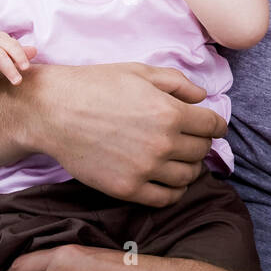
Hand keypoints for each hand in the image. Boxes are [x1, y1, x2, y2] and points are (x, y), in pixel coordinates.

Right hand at [19, 61, 226, 206]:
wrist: (54, 112)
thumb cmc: (96, 86)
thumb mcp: (140, 72)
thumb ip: (177, 83)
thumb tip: (202, 98)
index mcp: (170, 112)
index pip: (213, 126)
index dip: (216, 124)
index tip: (212, 126)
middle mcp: (163, 143)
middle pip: (202, 150)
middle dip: (200, 142)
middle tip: (190, 138)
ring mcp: (146, 169)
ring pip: (189, 176)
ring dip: (189, 166)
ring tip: (178, 158)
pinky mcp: (128, 188)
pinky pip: (166, 198)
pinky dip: (174, 190)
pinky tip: (167, 179)